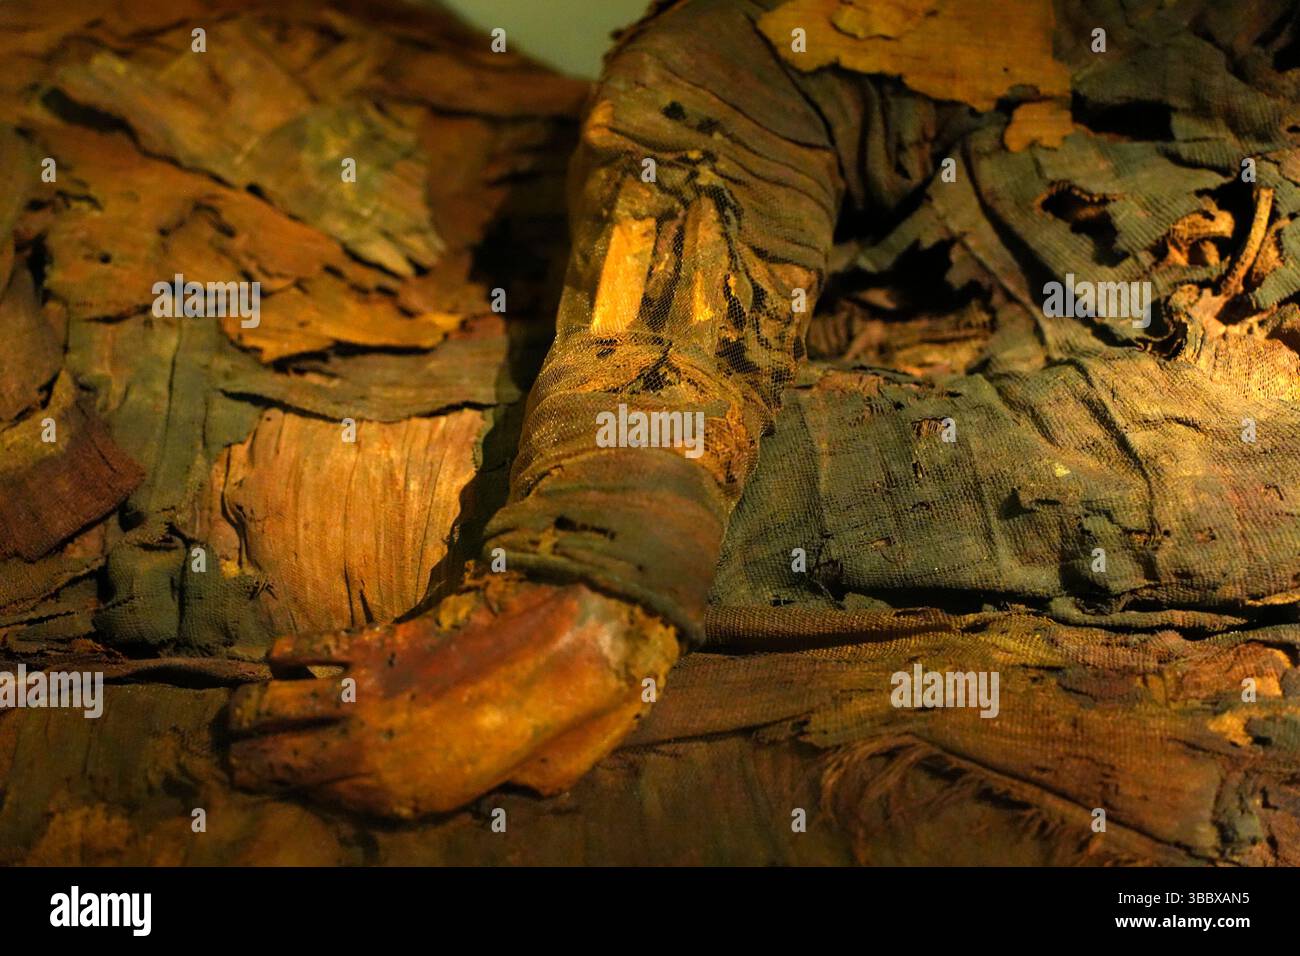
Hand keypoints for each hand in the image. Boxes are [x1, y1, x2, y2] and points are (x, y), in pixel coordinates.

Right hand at [226, 573, 677, 818]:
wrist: (556, 659)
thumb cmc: (536, 730)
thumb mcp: (483, 788)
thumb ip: (428, 788)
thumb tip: (390, 784)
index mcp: (396, 797)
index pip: (312, 800)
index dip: (286, 789)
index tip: (267, 780)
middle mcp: (366, 755)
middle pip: (273, 764)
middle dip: (245, 759)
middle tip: (232, 750)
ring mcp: (363, 699)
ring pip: (270, 709)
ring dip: (248, 711)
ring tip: (239, 710)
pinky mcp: (371, 648)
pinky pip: (306, 652)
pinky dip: (286, 654)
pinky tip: (281, 657)